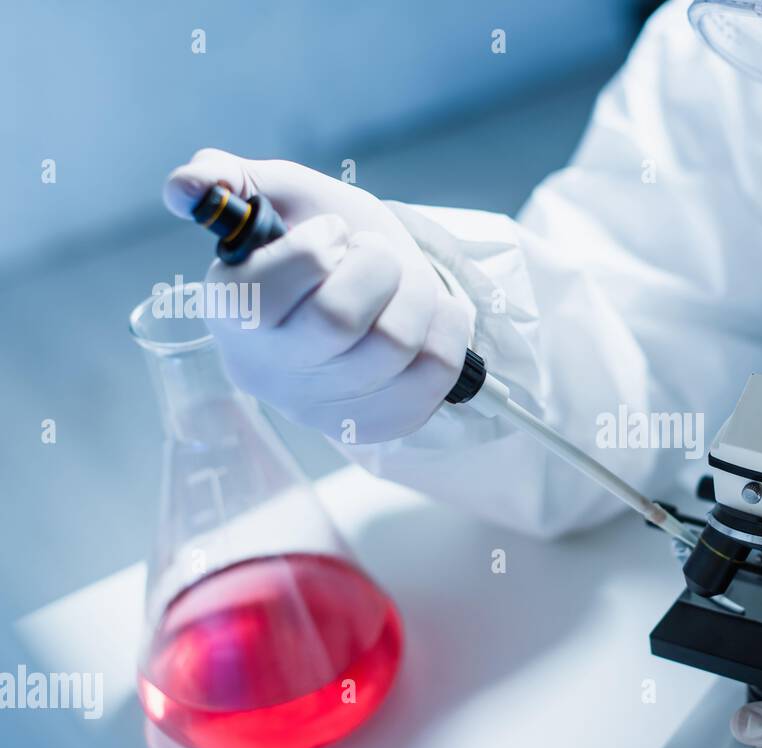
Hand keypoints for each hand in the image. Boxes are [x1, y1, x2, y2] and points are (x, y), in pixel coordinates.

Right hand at [163, 148, 472, 440]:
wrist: (382, 285)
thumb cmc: (327, 240)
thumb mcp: (281, 194)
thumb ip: (227, 178)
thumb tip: (181, 189)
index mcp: (229, 311)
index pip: (261, 297)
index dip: (313, 251)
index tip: (333, 233)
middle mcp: (266, 370)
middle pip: (337, 321)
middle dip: (375, 266)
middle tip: (375, 253)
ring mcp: (321, 407)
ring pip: (395, 344)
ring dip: (417, 290)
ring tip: (404, 280)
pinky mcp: (377, 423)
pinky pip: (436, 370)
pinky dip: (446, 325)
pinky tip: (428, 313)